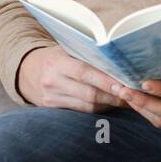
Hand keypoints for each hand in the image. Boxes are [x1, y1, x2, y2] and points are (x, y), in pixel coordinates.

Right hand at [17, 45, 132, 111]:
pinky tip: (110, 104)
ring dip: (109, 104)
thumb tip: (118, 61)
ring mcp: (51, 98)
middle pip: (89, 94)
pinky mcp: (52, 109)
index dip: (106, 81)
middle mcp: (52, 82)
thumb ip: (88, 55)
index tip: (125, 84)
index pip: (85, 73)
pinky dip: (98, 108)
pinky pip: (81, 111)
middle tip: (133, 95)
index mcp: (57, 63)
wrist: (27, 71)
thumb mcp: (67, 50)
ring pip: (87, 106)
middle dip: (114, 96)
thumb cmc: (56, 56)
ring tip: (126, 100)